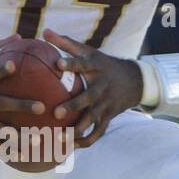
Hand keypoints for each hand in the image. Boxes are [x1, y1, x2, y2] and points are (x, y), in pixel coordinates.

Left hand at [44, 28, 142, 147]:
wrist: (134, 80)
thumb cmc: (103, 64)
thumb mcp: (89, 51)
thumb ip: (66, 43)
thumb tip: (44, 30)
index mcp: (95, 68)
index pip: (82, 64)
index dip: (71, 63)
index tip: (57, 63)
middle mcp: (102, 87)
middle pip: (88, 98)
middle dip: (73, 106)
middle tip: (55, 112)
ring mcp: (106, 104)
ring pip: (93, 120)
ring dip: (78, 131)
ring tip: (60, 139)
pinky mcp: (109, 117)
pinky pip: (98, 133)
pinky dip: (86, 141)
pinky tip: (70, 148)